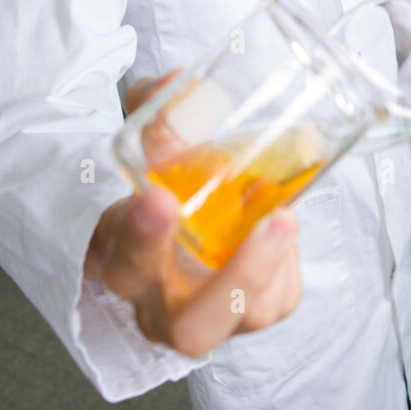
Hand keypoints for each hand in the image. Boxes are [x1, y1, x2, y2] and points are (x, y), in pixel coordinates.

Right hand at [84, 73, 301, 355]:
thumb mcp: (154, 138)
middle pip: (189, 326)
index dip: (141, 237)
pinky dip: (288, 264)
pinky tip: (283, 223)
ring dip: (273, 267)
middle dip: (230, 279)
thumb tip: (181, 83)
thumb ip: (160, 109)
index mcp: (122, 257)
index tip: (160, 197)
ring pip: (244, 319)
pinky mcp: (253, 311)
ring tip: (286, 215)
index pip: (122, 261)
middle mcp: (163, 301)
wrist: (189, 214)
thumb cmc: (166, 179)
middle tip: (266, 223)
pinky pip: (277, 301)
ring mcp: (210, 314)